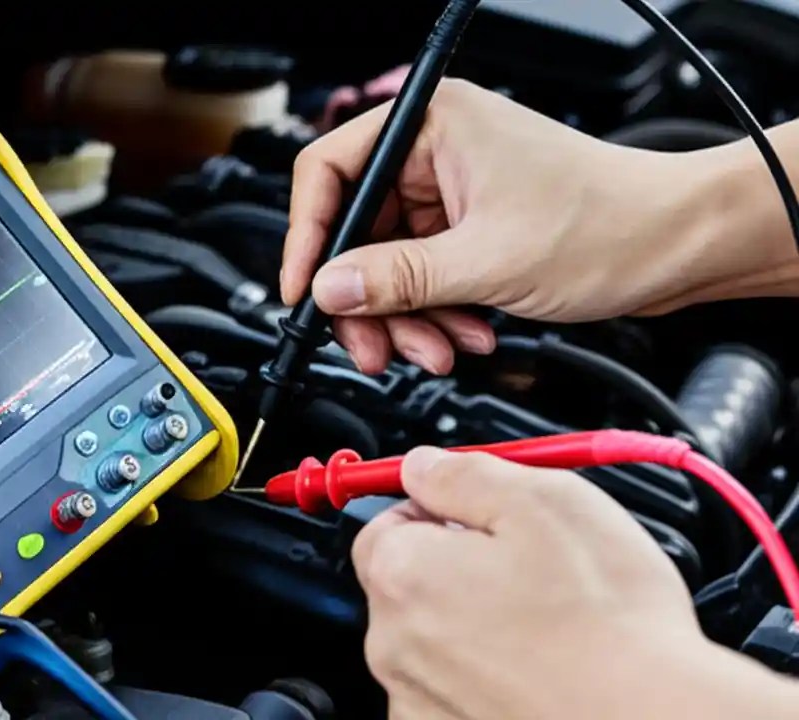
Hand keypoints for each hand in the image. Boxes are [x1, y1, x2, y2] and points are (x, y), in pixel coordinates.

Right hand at [283, 79, 798, 374]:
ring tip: (434, 349)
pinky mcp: (469, 226)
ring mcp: (452, 190)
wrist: (681, 246)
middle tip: (373, 345)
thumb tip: (328, 288)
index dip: (307, 236)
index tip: (306, 291)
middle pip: (356, 229)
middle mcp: (436, 151)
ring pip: (388, 261)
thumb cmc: (611, 222)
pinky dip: (434, 312)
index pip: (329, 171)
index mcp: (433, 125)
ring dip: (406, 316)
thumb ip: (397, 277)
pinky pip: (423, 274)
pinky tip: (462, 335)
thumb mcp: (486, 261)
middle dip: (368, 297)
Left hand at [353, 448, 798, 718]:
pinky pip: (452, 690)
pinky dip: (486, 678)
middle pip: (409, 583)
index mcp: (403, 574)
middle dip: (458, 567)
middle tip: (529, 568)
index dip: (437, 510)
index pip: (384, 523)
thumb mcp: (545, 502)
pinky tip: (538, 671)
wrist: (655, 719)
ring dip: (474, 625)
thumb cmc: (609, 624)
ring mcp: (416, 699)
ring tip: (547, 626)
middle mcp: (393, 644)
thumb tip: (423, 466)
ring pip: (433, 640)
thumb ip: (465, 475)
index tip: (479, 514)